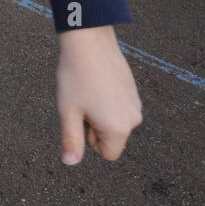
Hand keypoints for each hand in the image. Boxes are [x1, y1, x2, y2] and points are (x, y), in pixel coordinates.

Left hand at [56, 26, 141, 163]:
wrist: (89, 42)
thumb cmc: (75, 77)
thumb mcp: (67, 112)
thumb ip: (71, 141)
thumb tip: (70, 163)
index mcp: (119, 128)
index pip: (107, 154)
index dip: (90, 140)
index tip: (82, 117)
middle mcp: (133, 119)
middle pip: (111, 138)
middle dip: (95, 126)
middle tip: (83, 102)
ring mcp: (136, 104)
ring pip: (114, 122)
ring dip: (99, 113)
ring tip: (89, 91)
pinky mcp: (134, 91)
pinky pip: (118, 108)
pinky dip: (106, 102)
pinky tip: (96, 82)